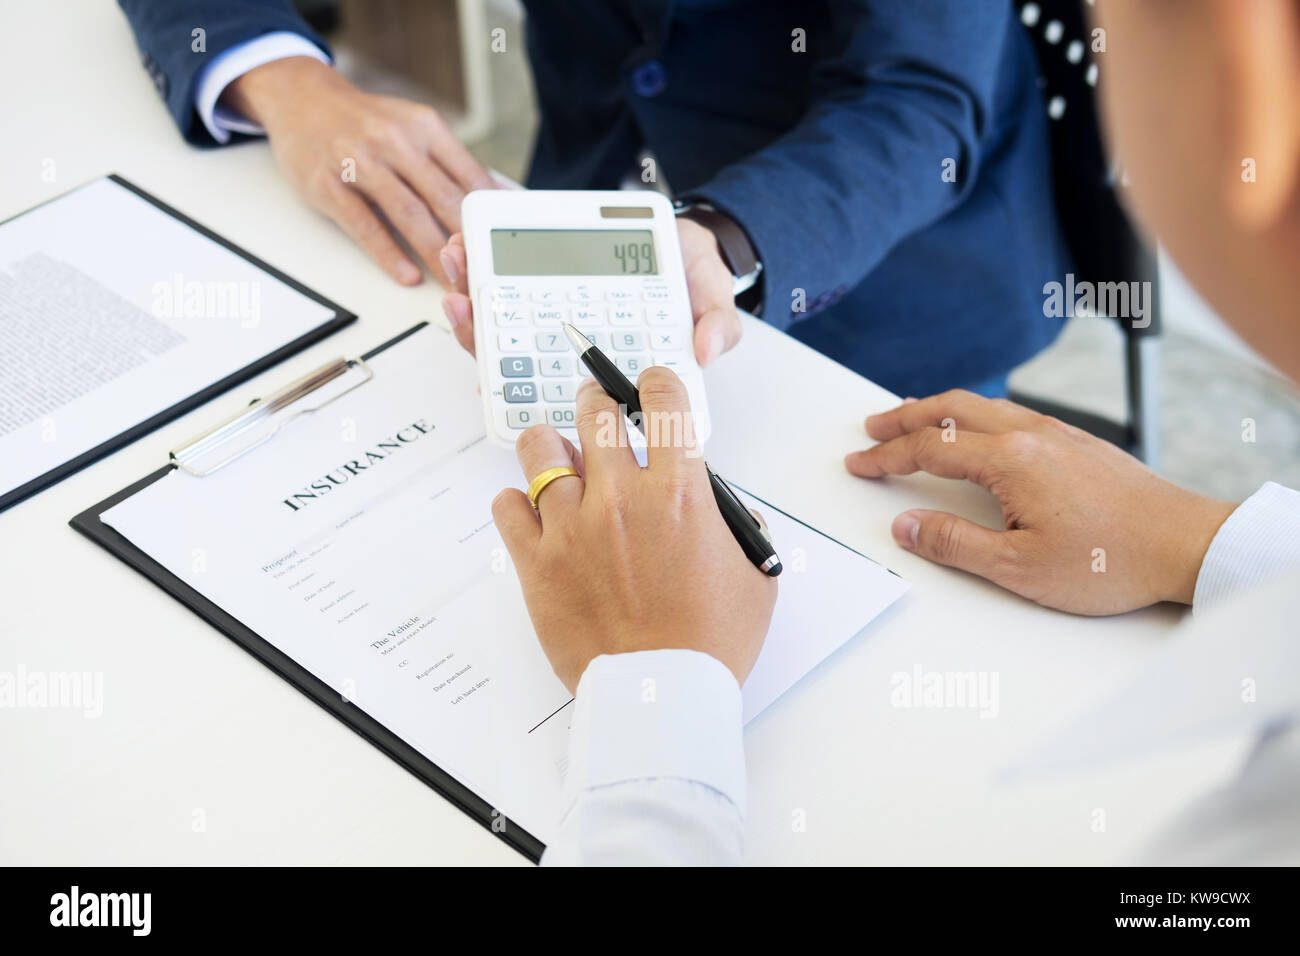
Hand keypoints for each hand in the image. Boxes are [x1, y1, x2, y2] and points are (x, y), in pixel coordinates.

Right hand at [222, 57, 495, 285]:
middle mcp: (394, 141)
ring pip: (407, 215)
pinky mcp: (328, 185)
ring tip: (451, 282)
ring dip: (434, 253)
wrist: (301, 99)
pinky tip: (407, 274)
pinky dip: (388, 254)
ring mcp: (359, 162)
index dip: (487, 214)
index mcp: (424, 127)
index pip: (468, 175)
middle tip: (482, 272)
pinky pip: (364, 226)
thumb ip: (450, 161)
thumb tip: (495, 194)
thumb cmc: (365, 122)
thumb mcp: (413, 126)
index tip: (500, 242)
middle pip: (442, 198)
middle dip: (466, 240)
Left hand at [438, 217, 742, 365]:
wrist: (684, 239)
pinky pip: (500, 278)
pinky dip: (478, 262)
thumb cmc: (691, 276)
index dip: (521, 380)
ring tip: (457, 259)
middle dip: (478, 329)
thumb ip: (715, 321)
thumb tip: (706, 350)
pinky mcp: (540, 278)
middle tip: (464, 302)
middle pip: (512, 351)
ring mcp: (549, 313)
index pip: (555, 381)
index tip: (497, 360)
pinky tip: (464, 240)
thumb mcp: (711, 295)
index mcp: (601, 359)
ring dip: (469, 290)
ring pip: (498, 317)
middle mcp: (567, 343)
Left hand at [492, 368, 776, 692]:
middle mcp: (621, 496)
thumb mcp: (753, 576)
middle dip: (598, 403)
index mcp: (678, 491)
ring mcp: (571, 525)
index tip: (650, 388)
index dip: (655, 383)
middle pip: (594, 411)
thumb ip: (739, 526)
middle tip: (600, 414)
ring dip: (552, 447)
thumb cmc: (709, 642)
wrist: (659, 695)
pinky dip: (518, 502)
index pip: (662, 400)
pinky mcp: (535, 560)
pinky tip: (536, 515)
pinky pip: (507, 504)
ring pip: (540, 448)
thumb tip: (721, 506)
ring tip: (560, 461)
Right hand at [845, 391, 1237, 614]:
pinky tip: (975, 433)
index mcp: (1011, 461)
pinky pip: (1010, 413)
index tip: (859, 464)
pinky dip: (974, 415)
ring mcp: (1058, 433)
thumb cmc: (1112, 561)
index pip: (930, 449)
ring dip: (938, 410)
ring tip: (912, 422)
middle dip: (903, 417)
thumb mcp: (1019, 567)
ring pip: (982, 405)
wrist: (1187, 543)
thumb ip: (954, 544)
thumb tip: (906, 525)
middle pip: (950, 409)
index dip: (887, 457)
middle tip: (871, 429)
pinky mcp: (1077, 442)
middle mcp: (1032, 434)